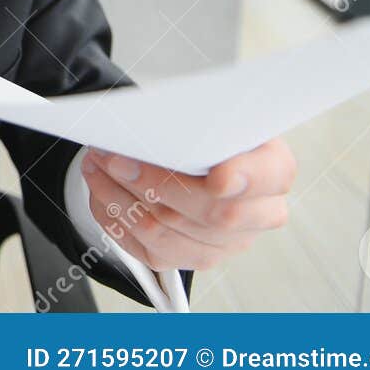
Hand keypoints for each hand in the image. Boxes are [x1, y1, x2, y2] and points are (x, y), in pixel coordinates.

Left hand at [82, 139, 295, 270]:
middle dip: (155, 183)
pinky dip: (116, 216)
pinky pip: (147, 246)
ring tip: (96, 165)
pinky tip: (101, 190)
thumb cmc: (208, 131)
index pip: (271, 176)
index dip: (246, 179)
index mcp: (274, 169)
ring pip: (169, 230)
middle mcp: (259, 214)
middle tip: (117, 159)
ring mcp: (226, 243)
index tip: (219, 178)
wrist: (198, 156)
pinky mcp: (191, 258)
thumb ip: (199, 119)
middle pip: (214, 212)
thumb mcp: (212, 111)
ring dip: (121, 196)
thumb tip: (158, 124)